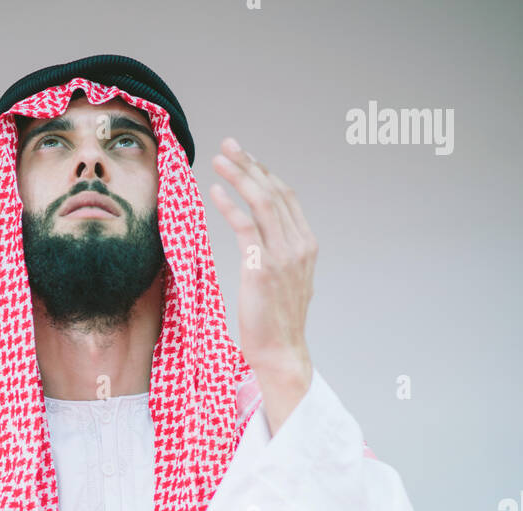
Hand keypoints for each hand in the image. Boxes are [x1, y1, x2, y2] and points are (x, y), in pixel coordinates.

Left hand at [210, 138, 315, 392]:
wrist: (281, 352)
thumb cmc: (277, 323)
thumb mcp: (286, 282)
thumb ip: (281, 256)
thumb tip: (265, 241)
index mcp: (306, 245)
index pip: (286, 198)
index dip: (265, 173)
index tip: (246, 158)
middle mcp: (298, 245)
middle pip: (275, 191)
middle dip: (250, 164)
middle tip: (229, 145)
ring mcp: (283, 256)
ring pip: (263, 202)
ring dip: (240, 176)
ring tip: (219, 159)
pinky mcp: (262, 268)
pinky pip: (246, 227)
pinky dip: (231, 205)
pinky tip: (216, 191)